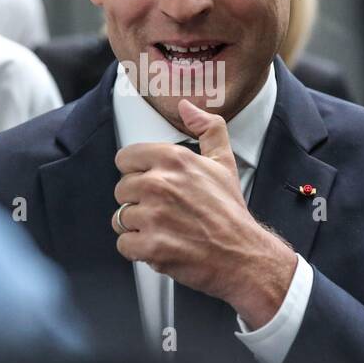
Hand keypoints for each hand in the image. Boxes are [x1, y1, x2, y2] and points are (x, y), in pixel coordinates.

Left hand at [111, 99, 296, 328]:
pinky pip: (124, 244)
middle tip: (164, 211)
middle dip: (138, 202)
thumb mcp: (224, 162)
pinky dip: (139, 250)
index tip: (151, 183)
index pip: (125, 158)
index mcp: (173, 159)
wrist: (243, 255)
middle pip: (121, 189)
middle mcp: (160, 184)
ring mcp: (154, 216)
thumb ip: (207, 128)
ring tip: (164, 229)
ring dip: (138, 227)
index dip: (137, 172)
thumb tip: (188, 107)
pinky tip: (160, 245)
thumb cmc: (230, 213)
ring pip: (120, 218)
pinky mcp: (151, 246)